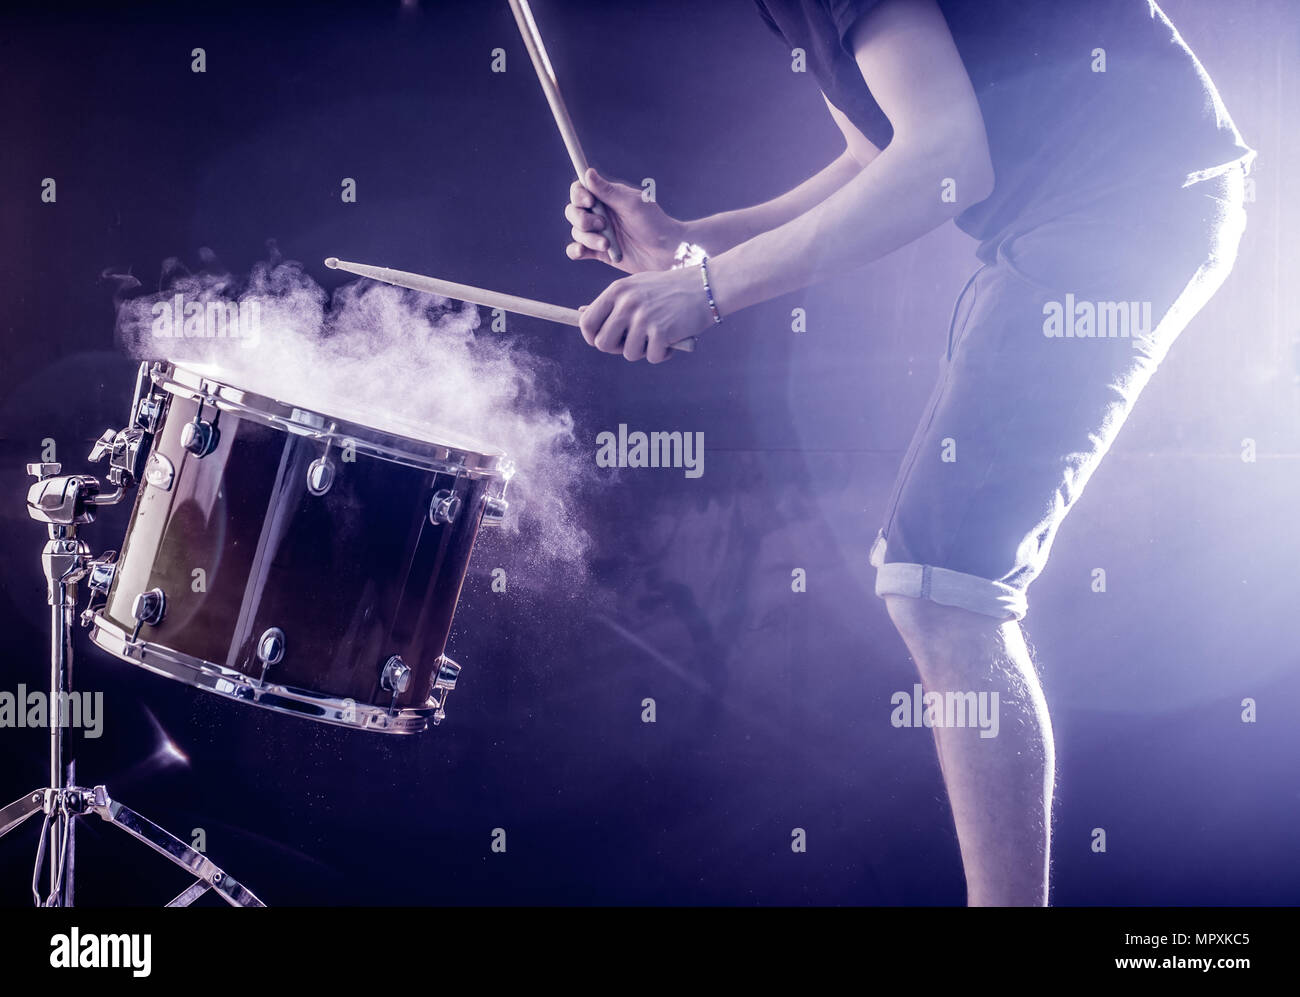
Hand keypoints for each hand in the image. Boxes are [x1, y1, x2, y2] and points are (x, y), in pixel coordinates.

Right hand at [566, 168, 685, 273]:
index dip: (579, 195)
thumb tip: (588, 172)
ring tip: (608, 244)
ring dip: (588, 237)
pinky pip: (577, 250)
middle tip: (603, 224)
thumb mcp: (632, 204)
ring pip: (577, 232)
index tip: (589, 201)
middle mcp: (600, 213)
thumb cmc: (654, 223)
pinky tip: (582, 251)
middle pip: (573, 211)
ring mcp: (599, 233)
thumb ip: (608, 191)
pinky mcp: (599, 252)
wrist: (665, 253)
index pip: (580, 190)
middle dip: (582, 219)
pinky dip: (575, 250)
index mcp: (607, 197)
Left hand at [578, 267, 712, 362]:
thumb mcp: (637, 286)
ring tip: (657, 336)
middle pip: (602, 344)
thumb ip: (612, 301)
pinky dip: (662, 353)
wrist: (706, 286)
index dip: (591, 337)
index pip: (587, 322)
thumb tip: (581, 314)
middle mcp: (627, 304)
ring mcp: (644, 318)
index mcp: (617, 291)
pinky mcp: (661, 332)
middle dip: (616, 349)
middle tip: (632, 343)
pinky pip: (652, 357)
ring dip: (643, 351)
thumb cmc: (671, 288)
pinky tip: (672, 339)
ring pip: (628, 354)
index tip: (602, 341)